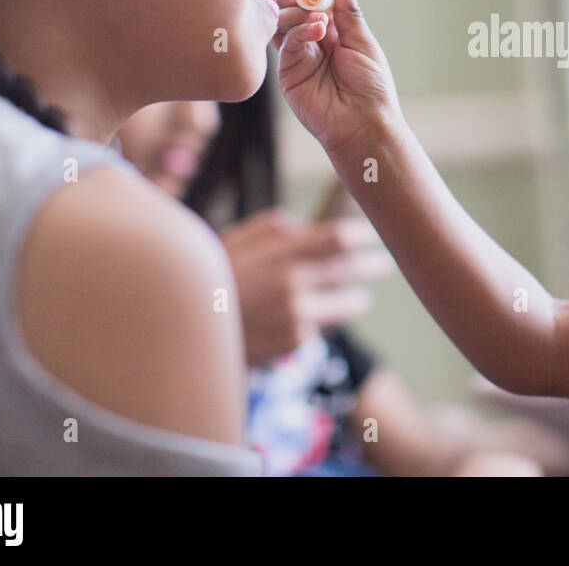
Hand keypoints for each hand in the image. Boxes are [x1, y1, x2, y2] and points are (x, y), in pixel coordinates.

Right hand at [218, 208, 393, 365]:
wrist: (184, 331)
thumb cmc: (210, 279)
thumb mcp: (236, 240)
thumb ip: (276, 229)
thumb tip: (306, 227)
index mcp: (282, 253)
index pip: (340, 238)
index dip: (362, 235)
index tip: (372, 236)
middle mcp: (295, 283)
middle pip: (351, 269)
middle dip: (372, 265)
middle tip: (384, 264)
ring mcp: (298, 315)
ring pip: (345, 304)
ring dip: (355, 299)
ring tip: (360, 297)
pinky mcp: (295, 342)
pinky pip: (321, 327)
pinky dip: (321, 321)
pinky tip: (312, 319)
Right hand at [273, 0, 400, 155]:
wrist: (364, 122)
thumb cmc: (370, 86)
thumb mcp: (362, 41)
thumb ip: (349, 11)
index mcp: (332, 34)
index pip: (313, 3)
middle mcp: (311, 43)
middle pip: (292, 11)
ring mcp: (298, 58)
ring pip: (283, 24)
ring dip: (298, 12)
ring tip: (319, 17)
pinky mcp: (288, 73)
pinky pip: (287, 44)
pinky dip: (301, 30)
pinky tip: (318, 29)